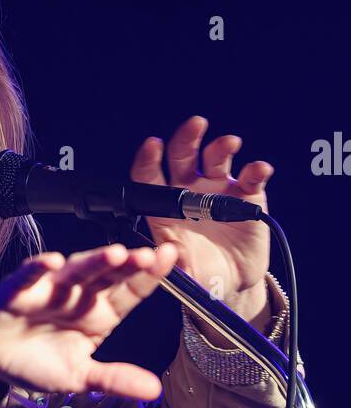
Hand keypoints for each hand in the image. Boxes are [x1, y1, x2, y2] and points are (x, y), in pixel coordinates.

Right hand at [0, 242, 179, 400]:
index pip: (129, 292)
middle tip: (148, 256)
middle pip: (107, 276)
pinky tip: (53, 262)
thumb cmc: (34, 362)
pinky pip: (28, 276)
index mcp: (98, 314)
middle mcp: (78, 296)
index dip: (149, 276)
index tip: (171, 258)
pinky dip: (39, 268)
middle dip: (127, 265)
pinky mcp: (16, 291)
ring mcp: (48, 290)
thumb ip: (113, 380)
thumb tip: (155, 390)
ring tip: (115, 254)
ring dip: (93, 261)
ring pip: (75, 270)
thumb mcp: (78, 377)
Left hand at [130, 115, 272, 329]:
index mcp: (165, 206)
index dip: (149, 159)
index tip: (152, 145)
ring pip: (216, 158)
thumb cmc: (199, 274)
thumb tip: (163, 258)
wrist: (232, 282)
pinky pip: (251, 177)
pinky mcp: (247, 195)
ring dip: (222, 147)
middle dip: (187, 137)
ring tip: (229, 143)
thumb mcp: (182, 275)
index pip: (150, 176)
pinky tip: (259, 169)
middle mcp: (190, 191)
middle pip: (183, 155)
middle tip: (195, 125)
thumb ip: (172, 265)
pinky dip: (256, 170)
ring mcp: (218, 189)